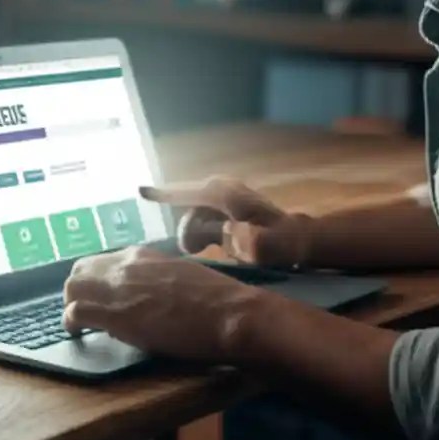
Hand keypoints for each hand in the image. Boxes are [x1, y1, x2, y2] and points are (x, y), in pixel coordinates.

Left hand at [62, 246, 270, 360]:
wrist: (228, 312)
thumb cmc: (217, 298)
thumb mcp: (182, 275)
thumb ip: (158, 277)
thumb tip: (149, 291)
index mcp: (143, 255)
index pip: (104, 261)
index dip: (99, 280)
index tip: (103, 295)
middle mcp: (125, 265)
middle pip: (80, 270)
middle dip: (79, 289)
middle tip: (86, 309)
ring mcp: (118, 287)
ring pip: (71, 287)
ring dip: (72, 304)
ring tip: (80, 324)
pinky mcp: (114, 314)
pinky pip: (75, 313)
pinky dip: (71, 323)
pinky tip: (78, 333)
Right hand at [140, 177, 313, 268]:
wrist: (298, 240)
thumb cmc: (277, 243)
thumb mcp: (255, 245)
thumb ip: (234, 238)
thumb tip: (218, 235)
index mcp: (223, 194)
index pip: (185, 192)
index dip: (162, 194)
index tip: (140, 191)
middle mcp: (221, 189)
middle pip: (188, 207)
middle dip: (188, 230)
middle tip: (196, 250)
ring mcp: (225, 195)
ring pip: (195, 214)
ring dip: (196, 233)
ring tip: (203, 250)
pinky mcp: (228, 205)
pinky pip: (204, 216)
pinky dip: (200, 230)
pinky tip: (205, 245)